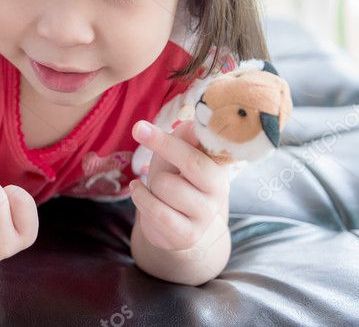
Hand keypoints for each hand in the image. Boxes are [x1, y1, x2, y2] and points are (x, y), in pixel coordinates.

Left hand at [129, 118, 230, 251]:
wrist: (175, 226)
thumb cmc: (175, 180)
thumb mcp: (177, 154)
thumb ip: (184, 137)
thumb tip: (191, 125)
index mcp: (220, 164)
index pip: (209, 142)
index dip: (189, 130)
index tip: (149, 123)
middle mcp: (220, 189)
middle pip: (193, 162)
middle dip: (163, 145)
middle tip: (139, 131)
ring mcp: (206, 214)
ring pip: (166, 185)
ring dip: (152, 182)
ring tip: (155, 186)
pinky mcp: (188, 235)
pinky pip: (157, 210)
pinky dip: (141, 197)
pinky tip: (138, 192)